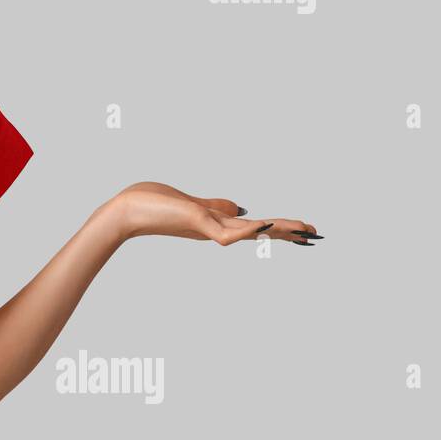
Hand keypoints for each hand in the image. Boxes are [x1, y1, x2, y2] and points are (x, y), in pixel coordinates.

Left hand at [113, 181, 321, 245]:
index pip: (255, 227)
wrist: (123, 212)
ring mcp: (206, 228)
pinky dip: (246, 230)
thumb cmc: (150, 205)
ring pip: (249, 232)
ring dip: (277, 231)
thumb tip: (239, 208)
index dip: (280, 228)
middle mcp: (214, 230)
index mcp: (215, 224)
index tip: (306, 231)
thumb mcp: (191, 203)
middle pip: (259, 232)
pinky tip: (263, 226)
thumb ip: (216, 207)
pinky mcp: (195, 223)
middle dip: (288, 233)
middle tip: (317, 236)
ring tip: (303, 231)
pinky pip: (225, 231)